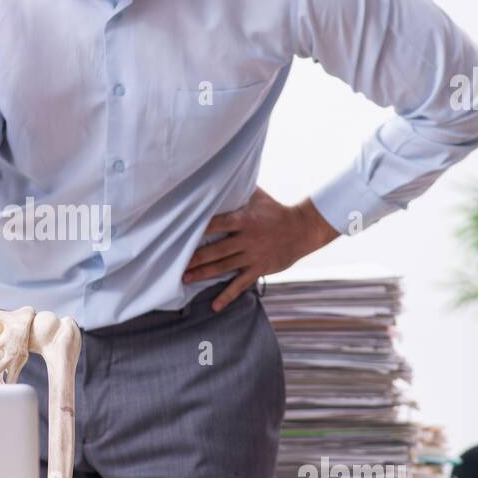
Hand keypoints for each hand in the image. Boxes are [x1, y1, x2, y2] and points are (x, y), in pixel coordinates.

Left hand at [182, 187, 339, 310]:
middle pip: (216, 250)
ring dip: (204, 274)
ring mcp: (252, 256)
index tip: (181, 233)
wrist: (302, 230)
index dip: (199, 228)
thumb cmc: (276, 210)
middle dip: (196, 258)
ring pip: (224, 267)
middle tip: (176, 264)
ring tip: (185, 279)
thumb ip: (239, 188)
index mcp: (244, 220)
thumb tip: (223, 171)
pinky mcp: (259, 269)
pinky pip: (240, 285)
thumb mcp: (258, 196)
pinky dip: (227, 296)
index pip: (217, 223)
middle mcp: (246, 239)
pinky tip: (214, 306)